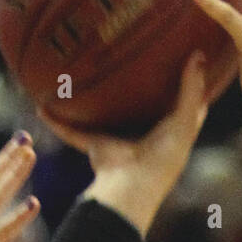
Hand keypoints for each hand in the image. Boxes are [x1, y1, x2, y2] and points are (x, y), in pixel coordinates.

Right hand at [37, 51, 208, 237]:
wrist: (131, 188)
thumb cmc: (163, 159)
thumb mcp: (184, 121)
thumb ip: (191, 89)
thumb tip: (198, 53)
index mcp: (169, 135)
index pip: (180, 107)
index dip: (184, 86)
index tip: (182, 58)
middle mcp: (143, 139)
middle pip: (140, 110)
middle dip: (135, 89)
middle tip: (127, 57)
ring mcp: (118, 144)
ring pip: (103, 120)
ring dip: (91, 106)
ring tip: (82, 77)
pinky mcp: (97, 149)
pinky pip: (73, 133)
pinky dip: (58, 123)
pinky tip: (43, 106)